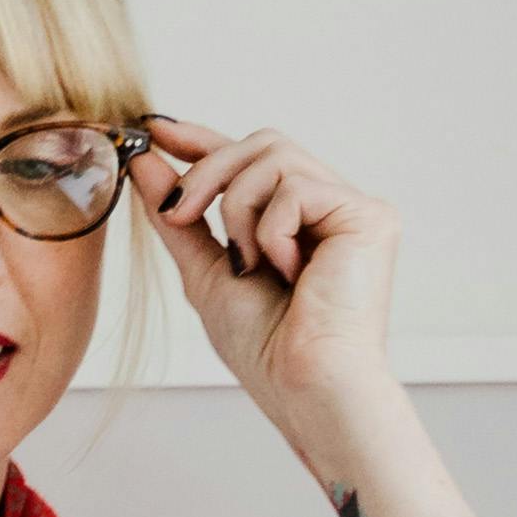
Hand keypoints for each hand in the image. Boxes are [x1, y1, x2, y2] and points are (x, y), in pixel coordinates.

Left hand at [131, 114, 399, 477]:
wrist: (304, 385)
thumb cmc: (267, 349)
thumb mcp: (206, 272)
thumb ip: (180, 218)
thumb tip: (146, 162)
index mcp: (300, 222)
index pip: (252, 160)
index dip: (203, 141)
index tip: (155, 131)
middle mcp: (332, 208)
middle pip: (262, 144)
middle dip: (208, 172)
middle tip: (178, 213)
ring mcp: (354, 210)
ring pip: (274, 156)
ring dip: (239, 208)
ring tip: (247, 262)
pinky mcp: (370, 215)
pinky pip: (296, 187)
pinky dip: (272, 231)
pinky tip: (290, 274)